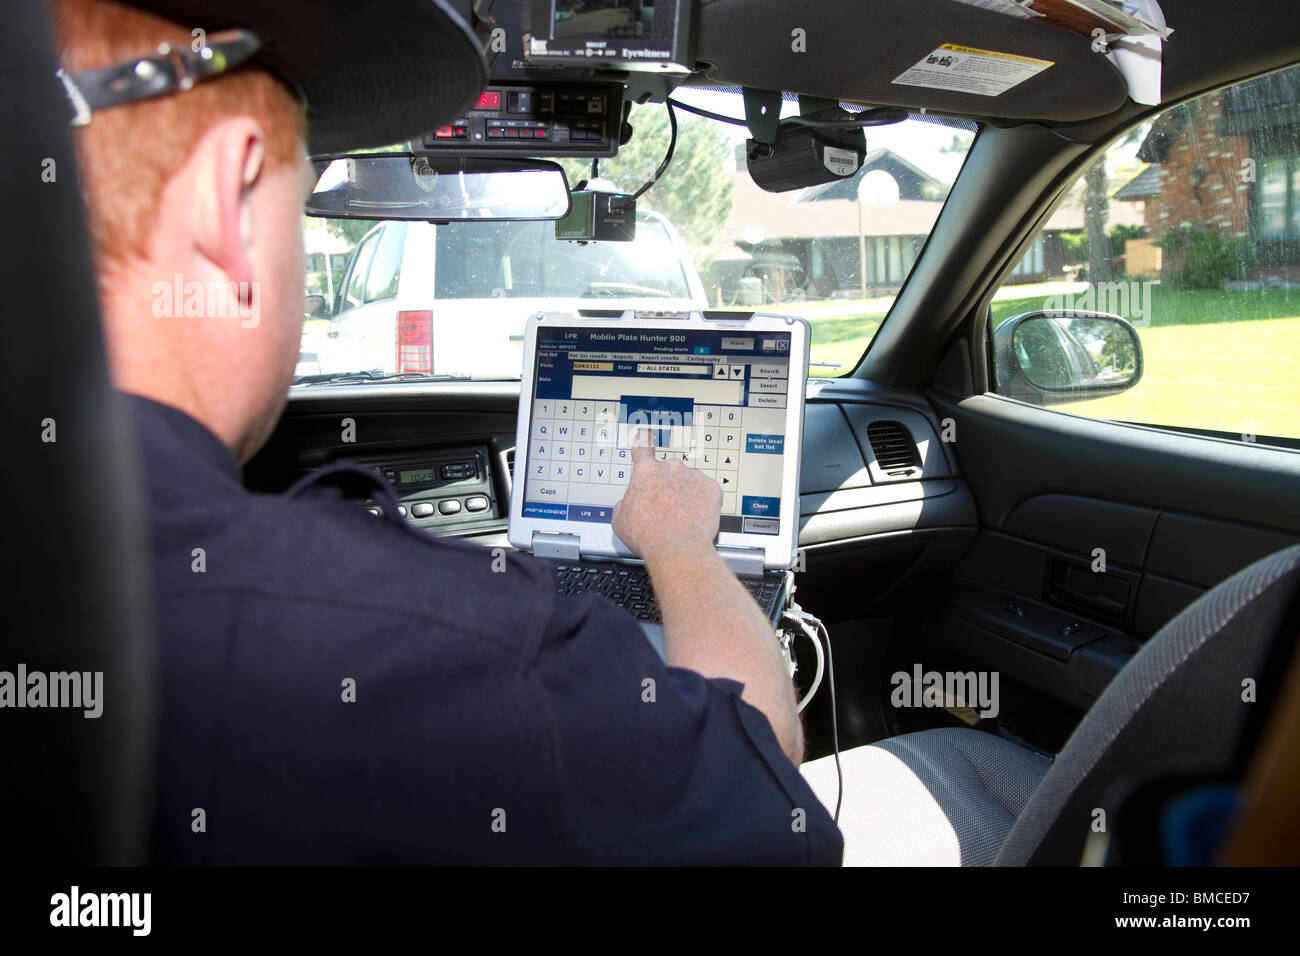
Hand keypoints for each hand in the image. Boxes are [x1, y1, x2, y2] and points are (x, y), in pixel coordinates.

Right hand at [612, 428, 721, 562]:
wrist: (676, 547)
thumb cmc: (647, 535)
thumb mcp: (620, 519)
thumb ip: (625, 502)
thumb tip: (628, 503)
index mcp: (646, 472)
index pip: (643, 449)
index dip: (643, 442)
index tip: (646, 435)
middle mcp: (670, 468)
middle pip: (669, 472)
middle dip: (668, 486)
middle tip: (666, 508)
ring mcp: (693, 476)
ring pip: (689, 482)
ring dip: (686, 494)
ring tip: (682, 516)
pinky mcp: (712, 488)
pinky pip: (707, 492)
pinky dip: (703, 502)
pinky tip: (695, 516)